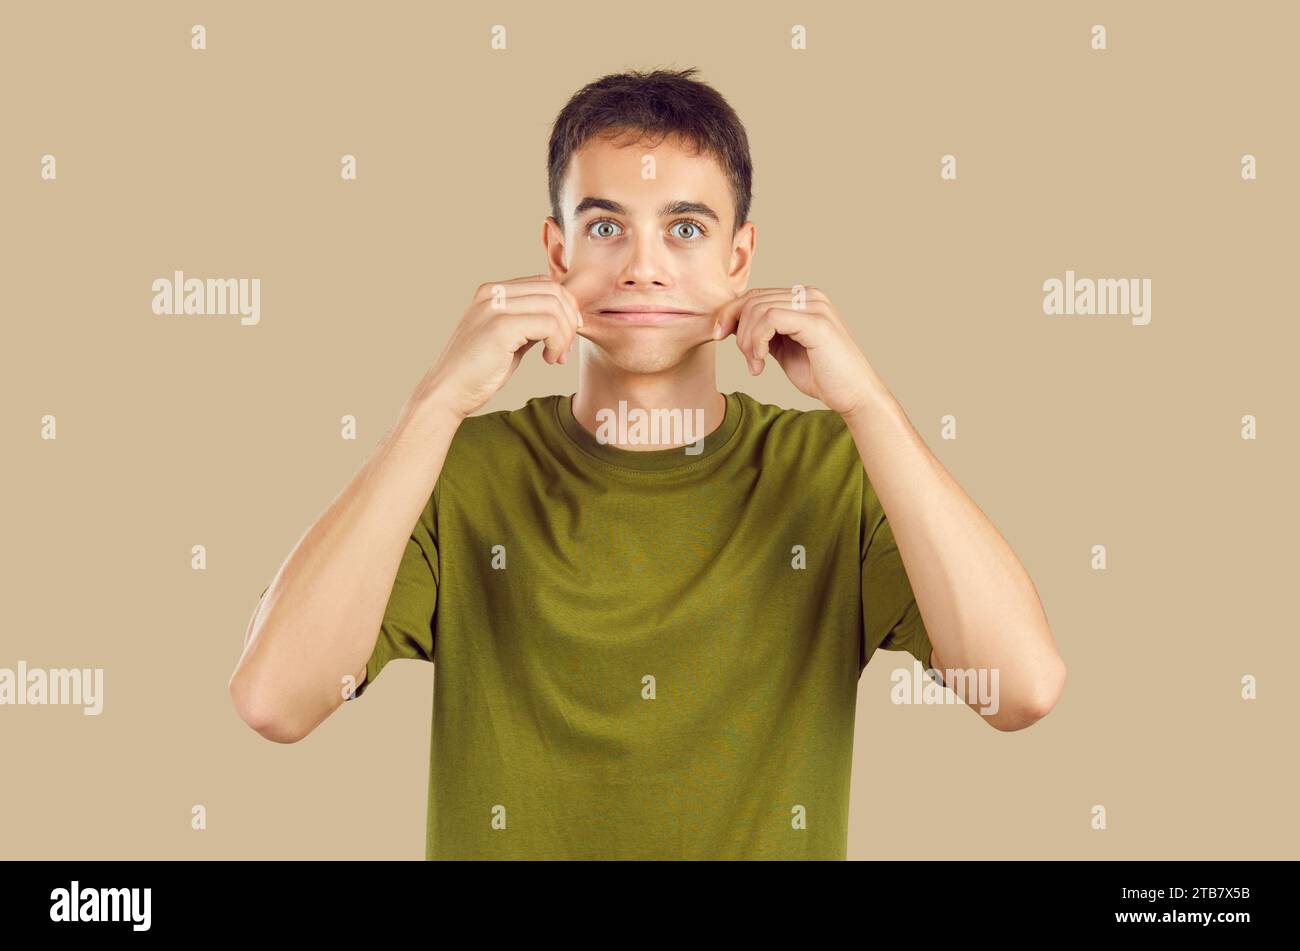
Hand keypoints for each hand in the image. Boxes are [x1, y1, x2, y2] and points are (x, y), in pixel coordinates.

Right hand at [412, 275, 582, 419]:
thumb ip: (529, 323)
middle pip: (554, 291)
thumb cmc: (478, 372)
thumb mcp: (508, 339)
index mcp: (492, 292)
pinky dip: (557, 343)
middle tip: (565, 351)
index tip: (565, 338)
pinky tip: (548, 360)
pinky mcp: (500, 327)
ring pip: (555, 307)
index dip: (566, 309)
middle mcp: (492, 293)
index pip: (545, 284)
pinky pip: (549, 324)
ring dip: (565, 335)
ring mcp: (495, 308)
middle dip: (570, 322)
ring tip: (556, 357)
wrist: (448, 393)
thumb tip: (563, 318)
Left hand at [711, 286, 879, 416]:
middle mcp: (811, 295)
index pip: (756, 294)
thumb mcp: (784, 349)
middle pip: (753, 298)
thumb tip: (731, 323)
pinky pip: (770, 318)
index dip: (731, 314)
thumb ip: (764, 333)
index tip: (719, 336)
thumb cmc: (821, 376)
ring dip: (747, 340)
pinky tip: (761, 362)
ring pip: (758, 308)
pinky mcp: (816, 321)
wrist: (853, 396)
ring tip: (755, 365)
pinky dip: (756, 340)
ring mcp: (815, 305)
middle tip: (747, 360)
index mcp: (804, 298)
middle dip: (737, 329)